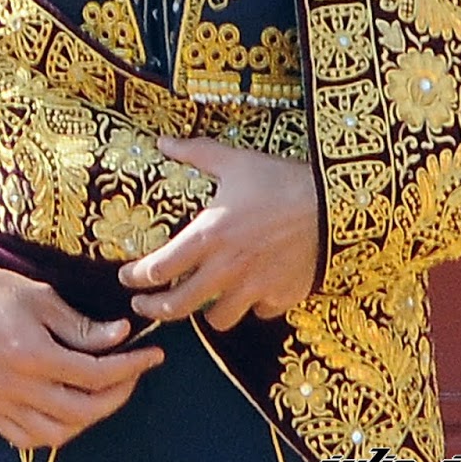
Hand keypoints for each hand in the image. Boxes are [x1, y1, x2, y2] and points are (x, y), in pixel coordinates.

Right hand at [0, 254, 163, 449]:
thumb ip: (80, 324)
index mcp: (33, 354)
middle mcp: (18, 388)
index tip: (154, 354)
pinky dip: (55, 433)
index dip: (131, 366)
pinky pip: (28, 440)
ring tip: (106, 393)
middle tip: (135, 373)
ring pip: (59, 432)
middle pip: (83, 410)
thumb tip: (120, 335)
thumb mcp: (40, 297)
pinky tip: (69, 413)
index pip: (96, 374)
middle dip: (119, 394)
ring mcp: (1, 405)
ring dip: (90, 417)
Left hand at [118, 137, 320, 330]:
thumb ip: (195, 153)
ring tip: (199, 302)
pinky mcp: (280, 297)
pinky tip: (249, 291)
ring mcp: (254, 288)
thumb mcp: (234, 161)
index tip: (127, 277)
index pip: (158, 269)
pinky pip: (257, 312)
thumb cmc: (279, 180)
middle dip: (154, 309)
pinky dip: (250, 305)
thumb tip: (162, 142)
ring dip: (204, 312)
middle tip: (144, 305)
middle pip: (177, 307)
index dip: (135, 278)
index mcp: (207, 237)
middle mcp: (225, 270)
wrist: (333, 204)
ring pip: (217, 320)